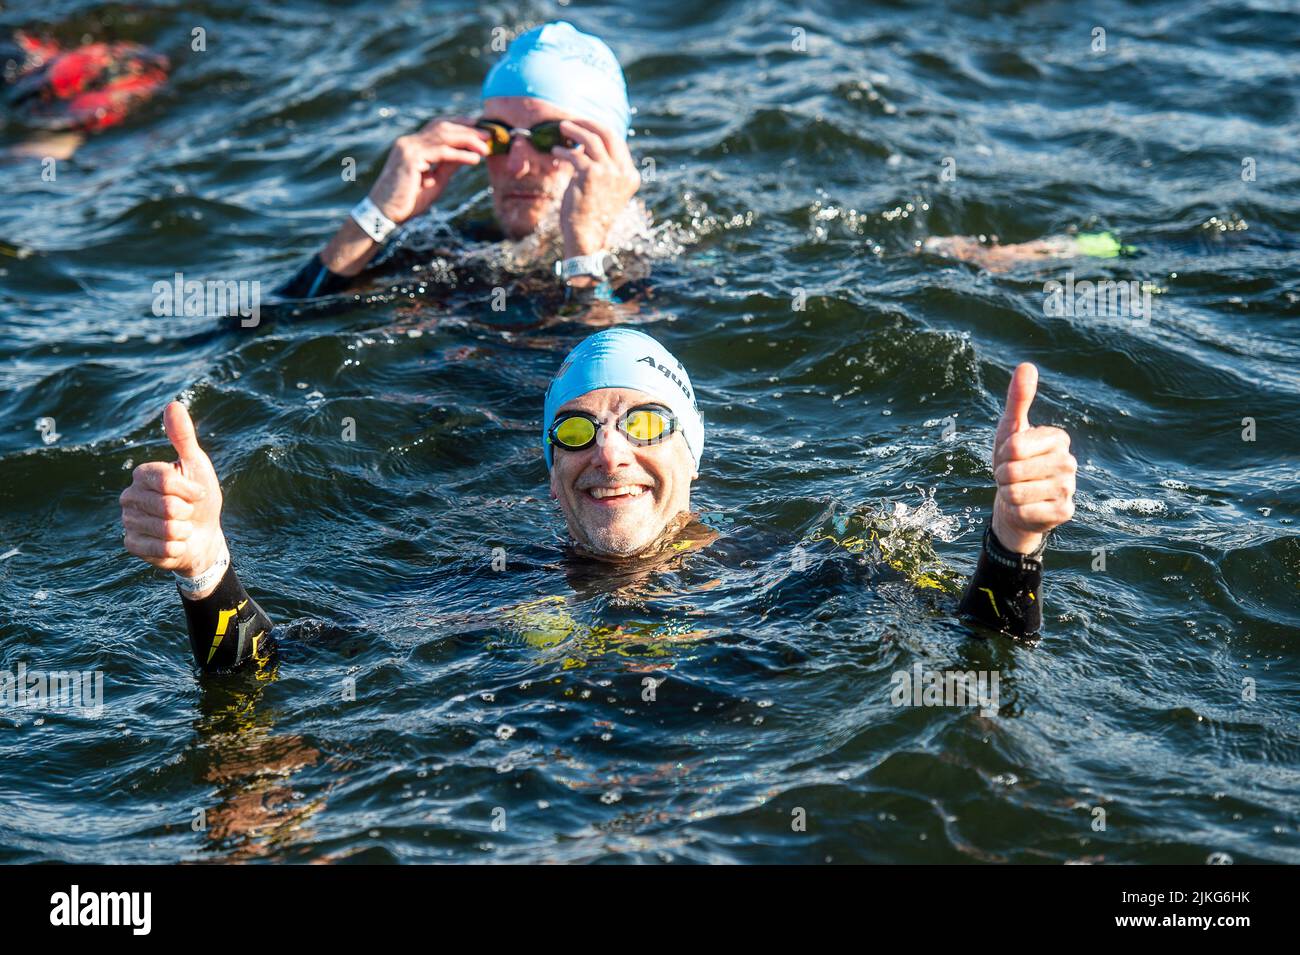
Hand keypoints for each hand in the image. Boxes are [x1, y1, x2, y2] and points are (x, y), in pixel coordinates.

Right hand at [120, 402, 225, 591]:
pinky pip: (160, 549)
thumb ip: (183, 437)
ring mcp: (128, 521)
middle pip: (167, 507)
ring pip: (166, 529)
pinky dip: (176, 549)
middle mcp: (129, 496)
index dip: (190, 490)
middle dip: (188, 512)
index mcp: (143, 474)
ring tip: (181, 528)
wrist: (203, 535)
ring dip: (184, 532)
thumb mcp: (197, 465)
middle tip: (188, 512)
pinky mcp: (131, 545)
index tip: (197, 492)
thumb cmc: (200, 498)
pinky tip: (174, 544)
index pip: (166, 480)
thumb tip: (173, 403)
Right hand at [367, 117, 490, 224]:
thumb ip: (449, 166)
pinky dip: (460, 154)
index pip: (438, 127)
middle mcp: (409, 142)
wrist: (385, 214)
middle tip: (488, 134)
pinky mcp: (410, 158)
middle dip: (467, 129)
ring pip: (443, 136)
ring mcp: (408, 147)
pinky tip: (474, 158)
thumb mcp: (435, 181)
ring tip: (485, 147)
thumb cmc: (408, 202)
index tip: (480, 128)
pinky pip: (441, 152)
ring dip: (467, 140)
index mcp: (412, 145)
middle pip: (442, 127)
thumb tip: (468, 154)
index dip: (460, 125)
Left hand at [553, 118, 640, 258]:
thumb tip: (585, 148)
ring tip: (562, 127)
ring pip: (592, 140)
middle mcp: (623, 172)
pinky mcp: (592, 174)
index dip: (600, 131)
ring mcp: (609, 172)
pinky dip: (564, 151)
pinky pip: (575, 155)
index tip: (585, 127)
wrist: (586, 237)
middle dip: (588, 124)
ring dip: (575, 130)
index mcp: (630, 176)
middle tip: (572, 122)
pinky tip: (556, 152)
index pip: (618, 143)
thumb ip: (603, 170)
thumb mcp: (605, 191)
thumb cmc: (591, 217)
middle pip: (608, 134)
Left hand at [990, 363, 1076, 553]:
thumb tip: (1027, 366)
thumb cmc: (1013, 461)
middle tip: (1011, 477)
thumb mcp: (1011, 429)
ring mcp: (1069, 489)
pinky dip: (1015, 512)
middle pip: (1012, 471)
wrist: (1017, 502)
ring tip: (1017, 491)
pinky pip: (1022, 512)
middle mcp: (1069, 462)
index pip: (1013, 446)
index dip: (1002, 454)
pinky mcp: (1064, 513)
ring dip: (1007, 495)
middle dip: (1001, 476)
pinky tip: (1026, 508)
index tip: (1009, 456)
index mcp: (1058, 438)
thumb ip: (1019, 398)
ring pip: (1014, 493)